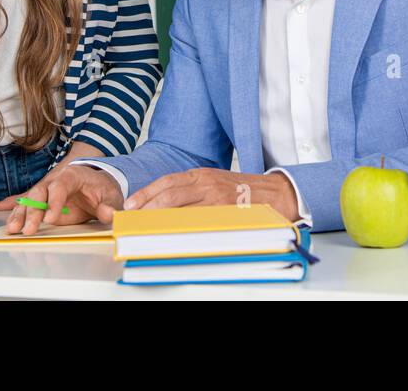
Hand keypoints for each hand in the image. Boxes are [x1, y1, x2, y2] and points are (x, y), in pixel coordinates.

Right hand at [0, 163, 123, 235]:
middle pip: (40, 193)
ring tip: (12, 228)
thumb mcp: (112, 196)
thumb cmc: (103, 189)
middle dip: (32, 212)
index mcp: (72, 175)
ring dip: (19, 214)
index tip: (51, 219)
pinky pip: (25, 201)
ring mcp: (46, 189)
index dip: (54, 202)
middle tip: (28, 230)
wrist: (97, 183)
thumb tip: (108, 214)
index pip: (60, 186)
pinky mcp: (42, 199)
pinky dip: (12, 204)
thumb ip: (110, 206)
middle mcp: (54, 180)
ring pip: (29, 199)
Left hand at [123, 168, 299, 221]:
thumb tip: (164, 206)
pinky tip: (171, 232)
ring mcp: (216, 196)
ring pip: (180, 206)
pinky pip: (198, 219)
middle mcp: (207, 182)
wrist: (276, 193)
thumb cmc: (243, 191)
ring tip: (144, 226)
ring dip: (159, 217)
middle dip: (146, 206)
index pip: (166, 182)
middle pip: (168, 193)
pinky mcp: (225, 210)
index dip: (146, 193)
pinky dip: (181, 226)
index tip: (131, 205)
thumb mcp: (215, 183)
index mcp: (201, 174)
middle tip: (132, 219)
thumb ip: (193, 191)